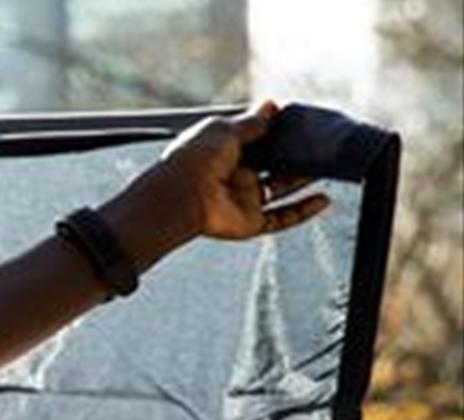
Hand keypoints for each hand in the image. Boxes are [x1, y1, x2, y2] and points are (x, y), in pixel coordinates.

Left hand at [106, 101, 329, 262]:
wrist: (182, 195)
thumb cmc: (196, 158)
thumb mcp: (226, 130)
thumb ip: (252, 122)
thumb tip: (272, 106)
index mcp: (226, 151)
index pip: (256, 140)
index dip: (276, 133)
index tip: (299, 124)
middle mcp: (236, 175)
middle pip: (272, 165)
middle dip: (295, 155)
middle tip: (319, 144)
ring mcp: (243, 200)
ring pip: (282, 189)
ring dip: (305, 179)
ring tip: (328, 165)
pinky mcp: (250, 222)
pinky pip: (282, 218)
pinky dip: (304, 211)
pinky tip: (323, 200)